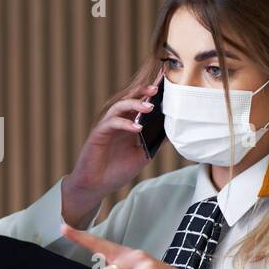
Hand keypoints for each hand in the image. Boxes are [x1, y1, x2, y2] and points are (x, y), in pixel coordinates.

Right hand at [60, 82, 158, 226]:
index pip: (140, 104)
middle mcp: (118, 122)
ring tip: (149, 107)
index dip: (150, 93)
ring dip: (134, 104)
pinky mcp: (98, 134)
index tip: (164, 83)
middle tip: (156, 89)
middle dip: (142, 92)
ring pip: (119, 107)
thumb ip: (154, 142)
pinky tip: (137, 128)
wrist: (96, 185)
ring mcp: (108, 127)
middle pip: (129, 99)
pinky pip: (111, 123)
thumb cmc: (116, 171)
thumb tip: (173, 131)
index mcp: (129, 125)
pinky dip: (124, 123)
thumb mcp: (142, 156)